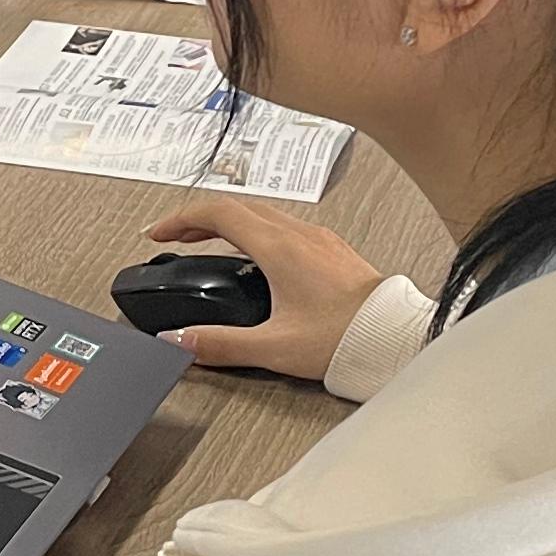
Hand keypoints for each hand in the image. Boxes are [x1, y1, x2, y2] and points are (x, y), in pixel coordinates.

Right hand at [138, 195, 387, 382]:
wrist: (395, 339)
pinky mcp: (335, 252)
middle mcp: (301, 236)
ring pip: (265, 214)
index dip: (181, 219)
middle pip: (239, 208)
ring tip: (213, 242)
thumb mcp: (273, 347)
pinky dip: (259, 232)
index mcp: (280, 248)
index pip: (218, 213)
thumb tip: (181, 340)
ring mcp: (320, 241)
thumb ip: (221, 344)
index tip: (160, 232)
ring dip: (232, 222)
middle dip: (201, 218)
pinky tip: (261, 257)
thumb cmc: (348, 338)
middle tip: (178, 236)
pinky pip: (287, 227)